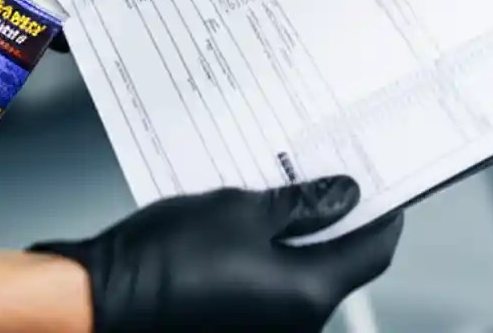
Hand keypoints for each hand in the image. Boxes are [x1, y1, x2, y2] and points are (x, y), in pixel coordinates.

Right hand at [29, 176, 403, 332]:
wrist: (105, 298)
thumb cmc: (166, 258)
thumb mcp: (243, 209)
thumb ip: (303, 204)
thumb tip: (344, 196)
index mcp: (308, 292)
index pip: (374, 251)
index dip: (385, 214)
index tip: (387, 186)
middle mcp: (297, 321)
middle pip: (341, 264)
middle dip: (337, 219)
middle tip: (326, 175)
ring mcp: (269, 327)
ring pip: (305, 274)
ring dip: (301, 235)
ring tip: (280, 191)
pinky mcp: (242, 324)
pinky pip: (274, 286)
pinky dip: (274, 254)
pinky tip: (254, 223)